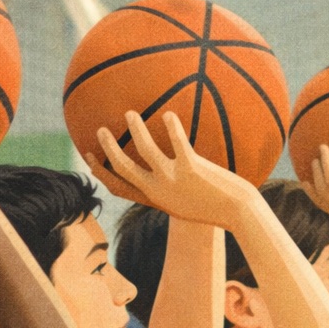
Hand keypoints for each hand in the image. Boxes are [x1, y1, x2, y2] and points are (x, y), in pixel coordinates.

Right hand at [93, 110, 248, 226]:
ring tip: (130, 114)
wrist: (239, 213)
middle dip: (108, 149)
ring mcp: (173, 179)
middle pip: (123, 168)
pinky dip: (172, 127)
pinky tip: (168, 114)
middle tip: (101, 130)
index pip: (119, 187)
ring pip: (144, 151)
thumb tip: (169, 169)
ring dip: (135, 130)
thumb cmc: (219, 206)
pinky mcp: (192, 168)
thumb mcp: (189, 203)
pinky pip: (176, 142)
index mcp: (155, 198)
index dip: (101, 173)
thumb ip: (174, 188)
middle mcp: (159, 190)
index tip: (89, 158)